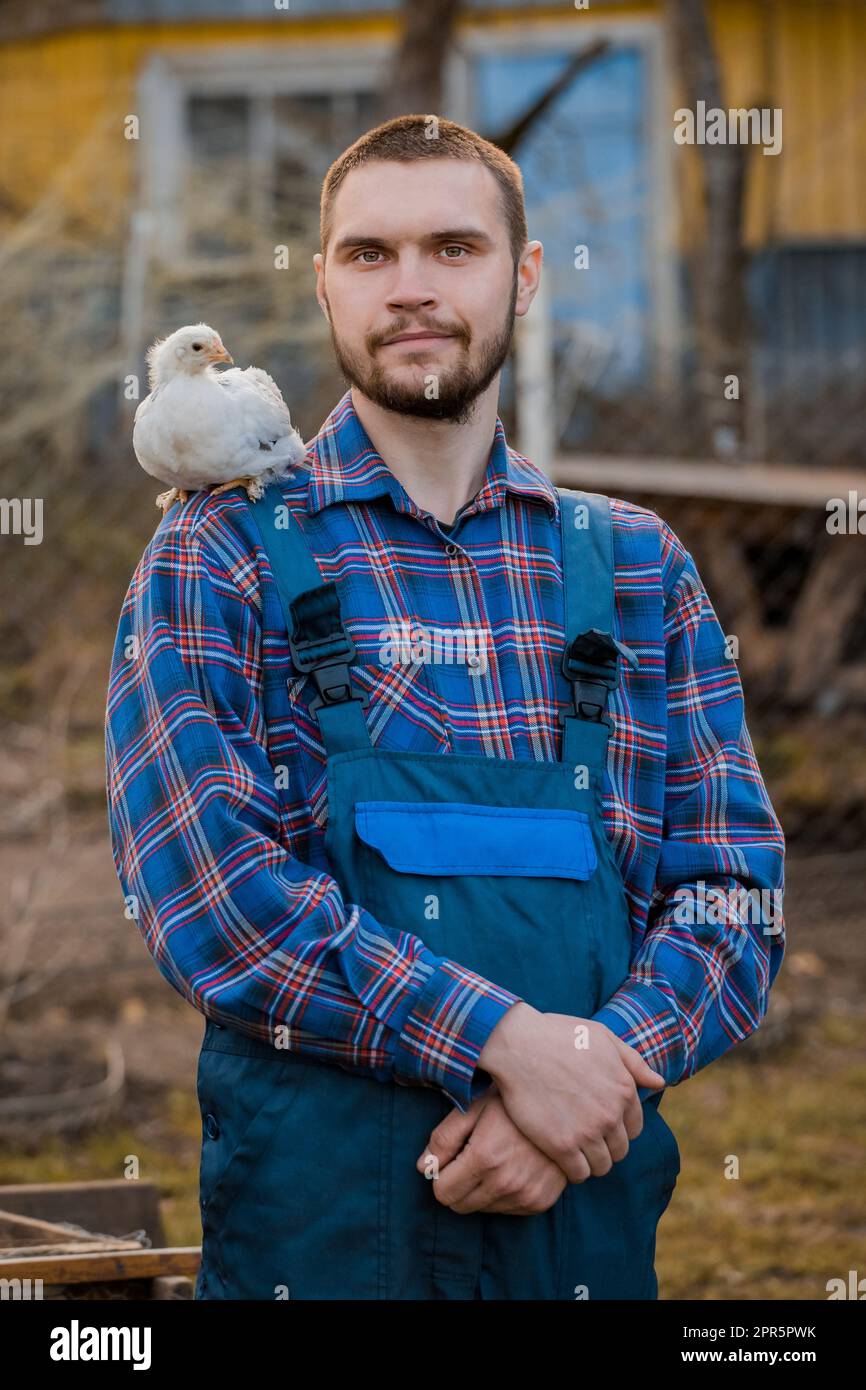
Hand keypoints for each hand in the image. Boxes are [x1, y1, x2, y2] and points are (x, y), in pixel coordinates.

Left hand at [416, 1082, 568, 1214]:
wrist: (563, 1106)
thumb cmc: (512, 1101)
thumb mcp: (473, 1107)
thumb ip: (443, 1138)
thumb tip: (423, 1168)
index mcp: (485, 1158)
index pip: (443, 1193)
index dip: (441, 1175)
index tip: (452, 1157)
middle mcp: (505, 1183)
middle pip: (460, 1206)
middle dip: (458, 1185)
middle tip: (472, 1156)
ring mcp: (526, 1195)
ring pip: (483, 1209)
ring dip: (482, 1190)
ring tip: (496, 1157)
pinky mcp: (541, 1201)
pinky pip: (507, 1210)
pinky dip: (504, 1194)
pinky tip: (513, 1166)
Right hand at [478, 1004, 665, 1183]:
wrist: (517, 1045)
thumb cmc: (557, 1035)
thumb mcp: (602, 1037)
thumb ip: (633, 1062)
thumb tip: (659, 1082)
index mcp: (624, 1089)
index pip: (634, 1127)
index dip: (617, 1127)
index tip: (599, 1123)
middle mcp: (611, 1114)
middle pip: (620, 1150)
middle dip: (606, 1146)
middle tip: (584, 1137)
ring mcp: (587, 1132)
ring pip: (602, 1166)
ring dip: (591, 1161)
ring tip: (573, 1149)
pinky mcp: (562, 1146)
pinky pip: (579, 1174)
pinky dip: (573, 1170)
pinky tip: (561, 1156)